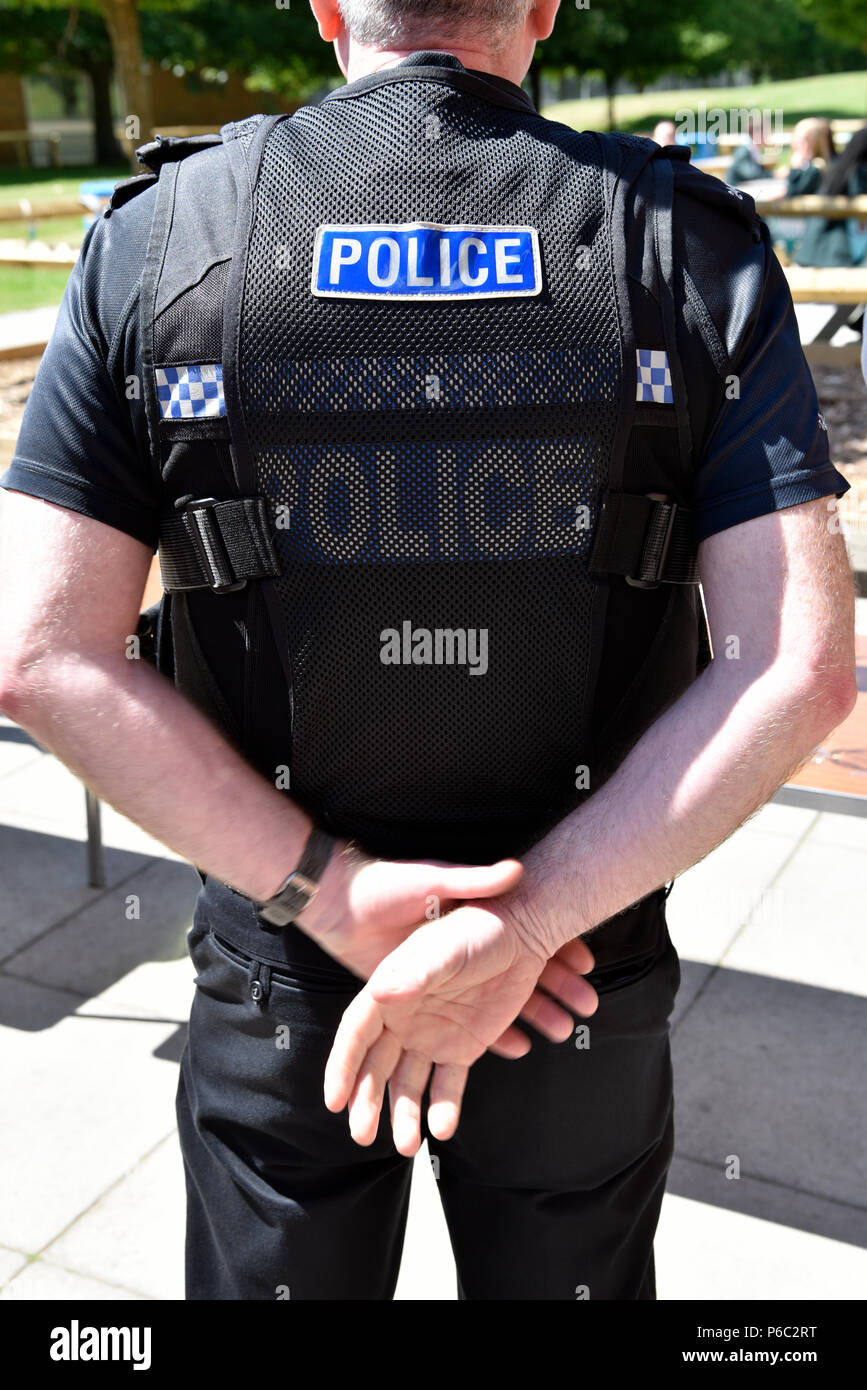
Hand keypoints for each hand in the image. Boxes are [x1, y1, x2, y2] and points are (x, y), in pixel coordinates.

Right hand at [297, 846, 526, 1145]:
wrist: (524, 933)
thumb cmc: (478, 930)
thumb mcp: (445, 948)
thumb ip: (414, 972)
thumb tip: (380, 994)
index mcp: (390, 990)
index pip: (356, 1034)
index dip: (342, 1067)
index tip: (334, 1102)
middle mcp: (404, 1017)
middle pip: (376, 1067)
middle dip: (367, 1103)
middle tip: (362, 1137)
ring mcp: (432, 1035)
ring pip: (408, 1083)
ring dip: (404, 1114)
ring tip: (407, 1147)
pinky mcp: (463, 1047)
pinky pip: (448, 1084)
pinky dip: (444, 1108)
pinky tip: (443, 1129)